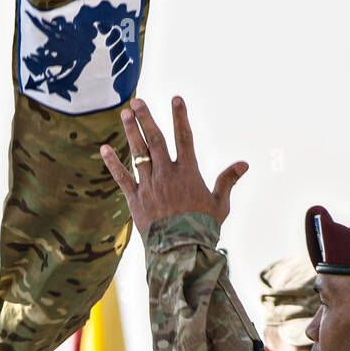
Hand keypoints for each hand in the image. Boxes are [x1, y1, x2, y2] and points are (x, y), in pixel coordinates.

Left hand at [100, 96, 248, 237]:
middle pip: (155, 140)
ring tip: (125, 113)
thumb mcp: (220, 204)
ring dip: (131, 132)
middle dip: (146, 119)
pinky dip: (113, 163)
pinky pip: (122, 178)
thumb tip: (245, 163)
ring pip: (138, 153)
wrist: (181, 251)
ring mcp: (149, 186)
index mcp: (188, 173)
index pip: (184, 138)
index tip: (175, 99)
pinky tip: (104, 148)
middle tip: (137, 101)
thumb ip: (228, 180)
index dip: (180, 117)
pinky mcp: (136, 200)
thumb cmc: (203, 229)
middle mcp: (167, 175)